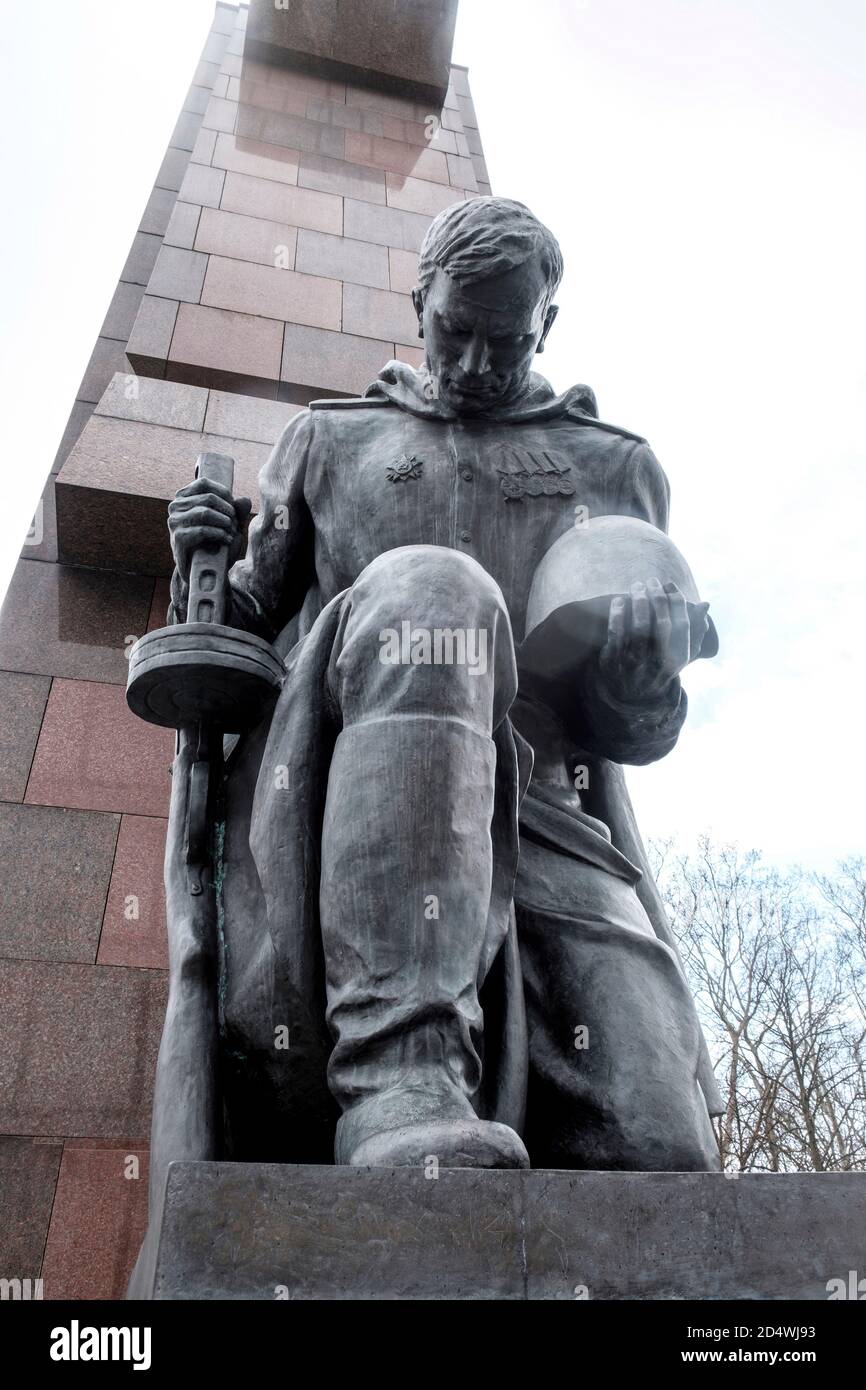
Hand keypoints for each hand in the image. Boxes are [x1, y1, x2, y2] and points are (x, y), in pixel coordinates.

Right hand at [168, 477, 251, 583]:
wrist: (205, 570)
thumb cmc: (216, 543)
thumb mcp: (230, 524)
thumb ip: (237, 511)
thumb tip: (244, 500)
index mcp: (184, 497)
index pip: (204, 483)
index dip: (223, 494)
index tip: (233, 508)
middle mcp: (175, 506)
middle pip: (208, 498)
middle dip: (227, 511)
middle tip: (235, 524)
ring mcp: (174, 522)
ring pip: (205, 512)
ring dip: (224, 522)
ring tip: (231, 532)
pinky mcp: (178, 538)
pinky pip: (202, 530)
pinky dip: (219, 534)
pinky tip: (226, 540)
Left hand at [597, 579, 708, 703]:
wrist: (632, 694)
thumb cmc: (659, 664)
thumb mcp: (678, 652)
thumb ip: (693, 629)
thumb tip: (705, 604)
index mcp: (677, 658)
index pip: (682, 625)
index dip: (677, 601)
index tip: (669, 585)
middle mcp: (659, 662)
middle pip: (662, 625)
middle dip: (658, 598)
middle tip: (651, 581)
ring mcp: (636, 663)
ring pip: (639, 628)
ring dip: (639, 602)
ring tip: (636, 586)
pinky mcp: (614, 662)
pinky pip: (616, 635)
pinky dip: (617, 615)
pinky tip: (619, 601)